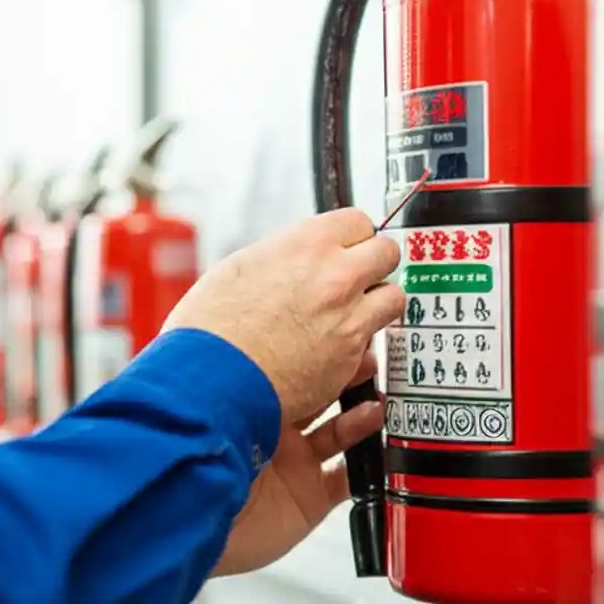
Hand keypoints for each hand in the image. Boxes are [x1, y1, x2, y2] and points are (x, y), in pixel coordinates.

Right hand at [163, 207, 403, 421]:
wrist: (210, 382)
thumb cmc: (211, 329)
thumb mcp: (238, 269)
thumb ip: (281, 257)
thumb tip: (296, 257)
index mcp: (306, 245)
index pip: (358, 221)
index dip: (350, 236)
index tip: (346, 246)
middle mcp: (335, 277)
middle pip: (386, 253)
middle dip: (372, 264)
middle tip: (357, 276)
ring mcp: (348, 320)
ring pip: (393, 298)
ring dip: (375, 304)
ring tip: (350, 315)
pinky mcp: (349, 361)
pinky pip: (374, 345)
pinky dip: (360, 347)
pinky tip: (336, 350)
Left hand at [211, 348, 383, 577]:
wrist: (192, 514)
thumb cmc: (191, 452)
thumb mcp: (226, 398)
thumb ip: (257, 370)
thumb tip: (266, 322)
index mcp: (248, 397)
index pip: (290, 366)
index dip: (315, 350)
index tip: (337, 333)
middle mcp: (271, 428)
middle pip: (319, 394)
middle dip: (346, 375)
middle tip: (367, 357)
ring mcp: (291, 463)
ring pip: (339, 432)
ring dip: (362, 414)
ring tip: (375, 397)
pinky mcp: (308, 498)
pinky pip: (347, 479)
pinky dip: (366, 461)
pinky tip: (374, 438)